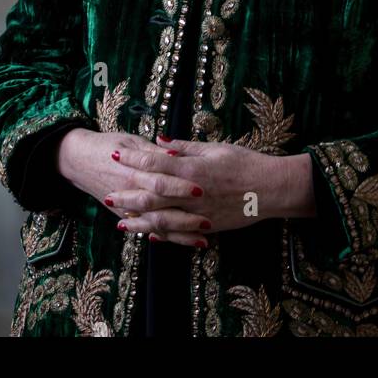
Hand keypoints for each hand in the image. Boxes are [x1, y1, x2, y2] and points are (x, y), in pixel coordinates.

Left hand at [57, 129, 315, 247]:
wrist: (270, 189)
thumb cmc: (245, 162)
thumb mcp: (215, 148)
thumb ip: (185, 147)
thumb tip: (160, 142)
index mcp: (192, 168)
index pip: (154, 162)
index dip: (132, 158)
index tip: (115, 154)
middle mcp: (191, 193)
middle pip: (151, 194)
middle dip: (128, 194)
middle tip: (107, 194)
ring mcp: (198, 213)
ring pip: (161, 219)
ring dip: (138, 220)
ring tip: (120, 221)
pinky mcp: (206, 227)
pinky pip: (179, 233)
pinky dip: (162, 234)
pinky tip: (149, 235)